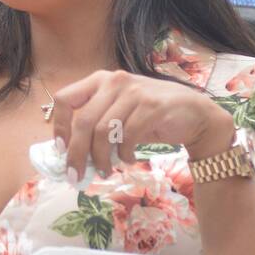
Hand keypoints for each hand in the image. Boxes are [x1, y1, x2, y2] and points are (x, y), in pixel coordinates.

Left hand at [51, 70, 234, 180]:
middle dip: (77, 153)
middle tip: (75, 174)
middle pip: (83, 122)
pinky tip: (128, 159)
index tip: (60, 149)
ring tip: (105, 170)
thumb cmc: (149, 116)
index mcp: (99, 80)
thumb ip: (95, 124)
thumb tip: (69, 153)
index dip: (59, 126)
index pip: (64, 99)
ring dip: (101, 158)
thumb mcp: (117, 112)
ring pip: (103, 132)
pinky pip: (127, 137)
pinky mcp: (152, 106)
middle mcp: (114, 81)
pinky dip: (124, 154)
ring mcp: (134, 92)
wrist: (195, 114)